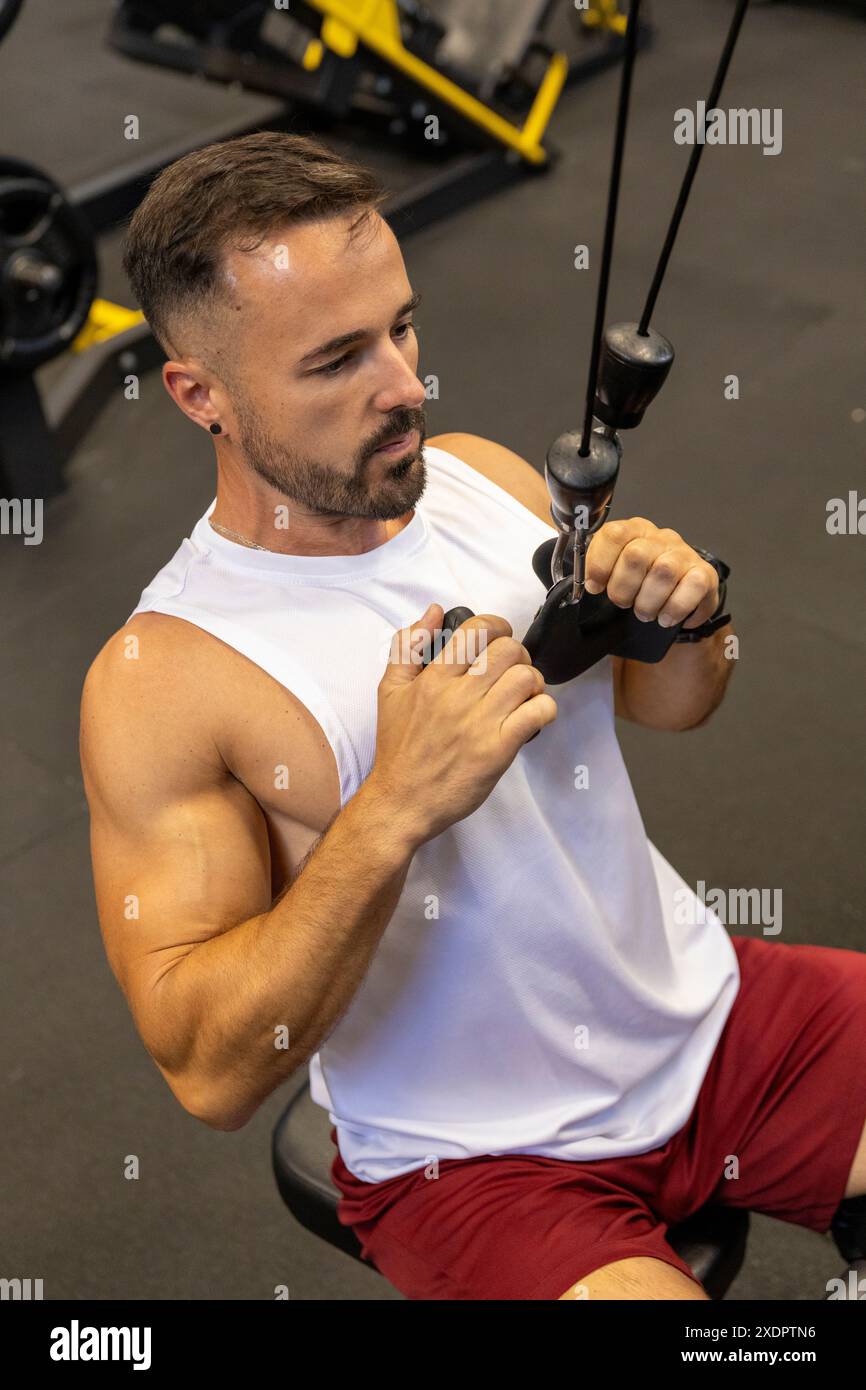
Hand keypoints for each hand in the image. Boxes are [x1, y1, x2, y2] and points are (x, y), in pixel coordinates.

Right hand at [368, 604, 556, 845]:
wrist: (402, 801)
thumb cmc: (399, 748)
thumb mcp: (389, 690)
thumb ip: (408, 646)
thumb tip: (434, 611)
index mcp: (433, 679)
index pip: (477, 631)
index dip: (497, 627)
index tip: (497, 639)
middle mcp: (457, 697)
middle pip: (508, 650)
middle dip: (518, 655)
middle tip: (511, 672)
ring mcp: (480, 723)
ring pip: (526, 678)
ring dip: (533, 682)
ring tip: (523, 695)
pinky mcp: (498, 749)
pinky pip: (537, 713)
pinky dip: (544, 709)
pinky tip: (532, 716)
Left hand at [584, 517, 718, 629]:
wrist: (674, 597)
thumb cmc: (638, 585)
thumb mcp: (613, 574)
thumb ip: (595, 572)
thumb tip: (583, 584)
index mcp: (633, 531)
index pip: (614, 535)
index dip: (600, 564)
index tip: (595, 588)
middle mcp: (660, 538)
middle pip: (636, 556)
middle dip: (623, 589)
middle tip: (623, 604)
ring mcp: (684, 553)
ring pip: (663, 572)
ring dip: (648, 602)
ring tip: (645, 614)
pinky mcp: (704, 573)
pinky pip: (692, 587)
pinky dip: (675, 608)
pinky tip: (666, 618)